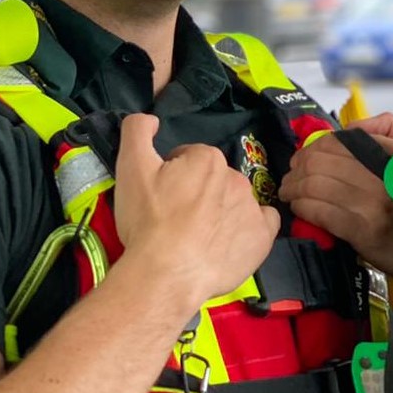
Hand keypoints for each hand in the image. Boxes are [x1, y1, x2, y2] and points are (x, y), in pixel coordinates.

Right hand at [113, 114, 279, 309]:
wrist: (166, 274)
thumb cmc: (148, 220)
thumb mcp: (130, 167)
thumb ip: (137, 131)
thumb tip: (151, 119)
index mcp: (207, 159)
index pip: (188, 159)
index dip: (172, 176)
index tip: (161, 197)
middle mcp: (236, 178)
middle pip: (213, 181)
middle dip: (197, 194)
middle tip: (176, 219)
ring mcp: (252, 209)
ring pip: (235, 202)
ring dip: (220, 212)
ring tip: (198, 237)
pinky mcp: (262, 238)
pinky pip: (262, 224)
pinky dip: (249, 228)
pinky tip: (230, 241)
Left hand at [278, 113, 392, 277]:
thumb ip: (386, 132)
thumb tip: (353, 127)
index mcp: (388, 155)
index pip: (337, 142)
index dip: (313, 148)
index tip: (304, 158)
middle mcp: (378, 176)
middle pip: (319, 163)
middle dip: (297, 170)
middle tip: (291, 178)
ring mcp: (369, 203)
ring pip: (314, 186)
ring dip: (295, 189)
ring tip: (290, 194)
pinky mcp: (361, 230)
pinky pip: (320, 211)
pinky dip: (303, 207)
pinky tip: (300, 209)